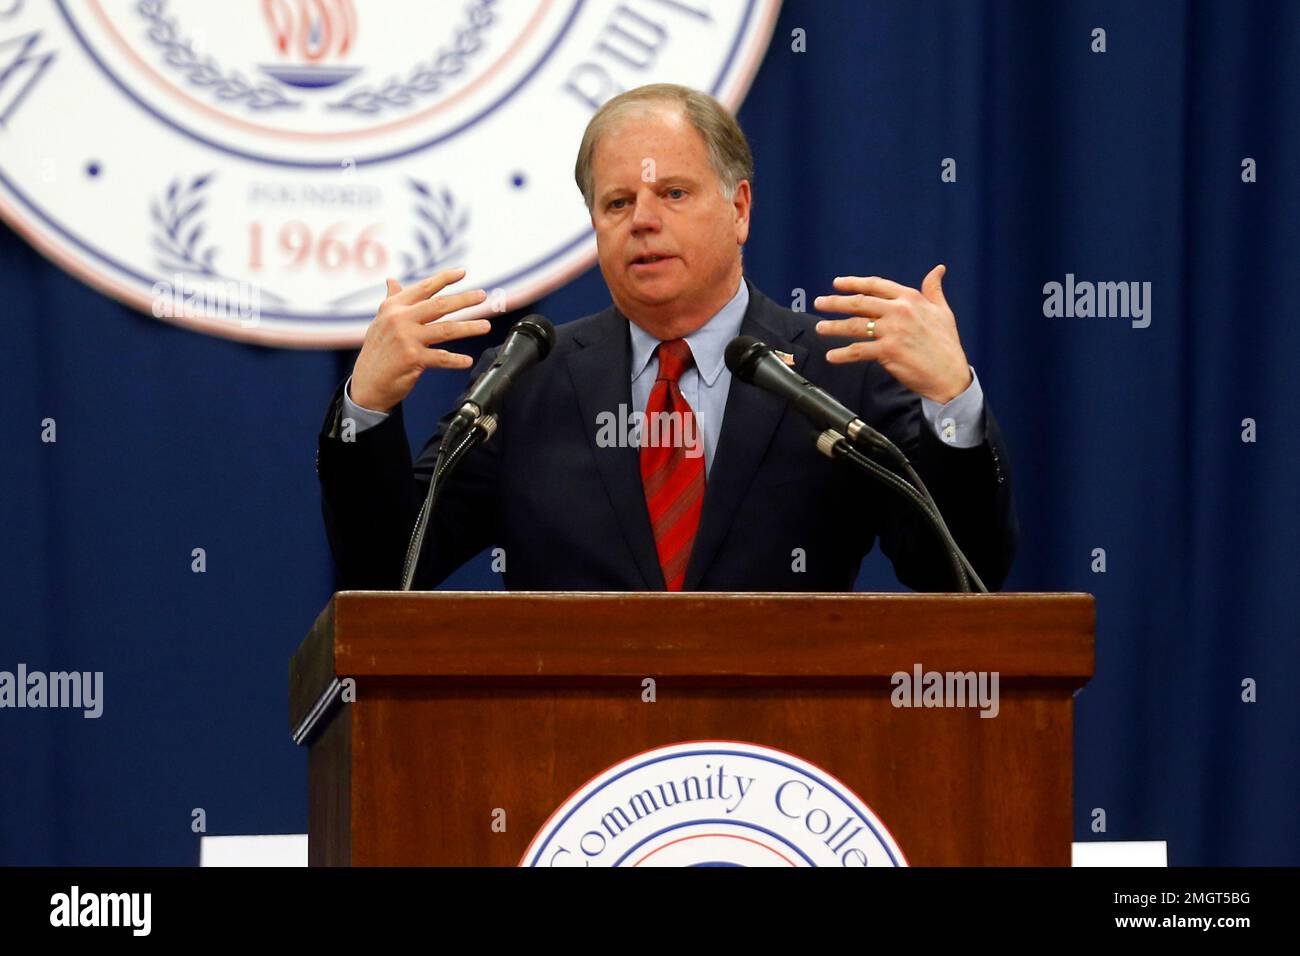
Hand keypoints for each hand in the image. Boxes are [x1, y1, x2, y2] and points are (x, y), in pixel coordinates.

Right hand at [349, 267, 491, 411]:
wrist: (367, 382)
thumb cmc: (378, 351)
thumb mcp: (381, 322)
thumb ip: (392, 301)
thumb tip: (391, 280)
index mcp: (393, 307)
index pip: (423, 288)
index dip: (444, 278)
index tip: (462, 272)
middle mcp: (399, 319)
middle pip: (439, 305)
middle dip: (464, 299)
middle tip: (482, 295)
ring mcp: (406, 338)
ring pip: (446, 329)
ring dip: (469, 328)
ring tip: (486, 326)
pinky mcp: (412, 358)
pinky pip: (441, 358)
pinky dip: (456, 360)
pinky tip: (468, 361)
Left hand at [813, 264, 971, 403]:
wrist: (950, 375)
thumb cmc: (946, 344)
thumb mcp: (943, 311)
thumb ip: (934, 289)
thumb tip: (938, 270)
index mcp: (910, 299)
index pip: (875, 285)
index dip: (854, 283)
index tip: (837, 283)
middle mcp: (899, 311)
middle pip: (859, 303)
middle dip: (835, 302)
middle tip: (819, 303)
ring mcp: (893, 331)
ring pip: (855, 326)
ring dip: (833, 327)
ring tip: (819, 328)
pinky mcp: (888, 352)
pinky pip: (858, 351)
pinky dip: (842, 354)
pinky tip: (831, 356)